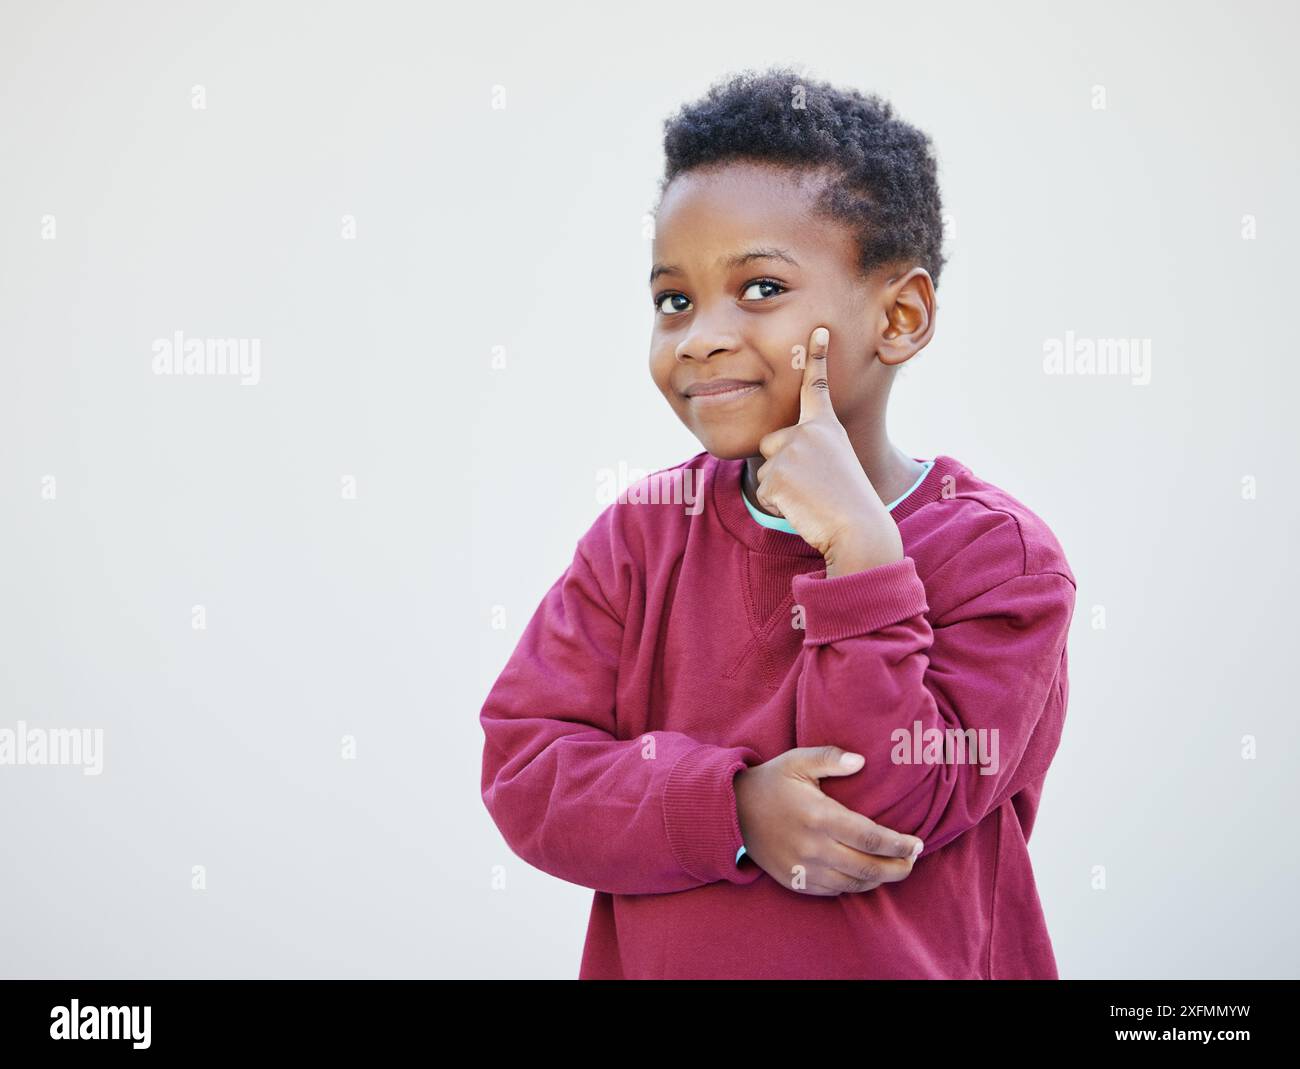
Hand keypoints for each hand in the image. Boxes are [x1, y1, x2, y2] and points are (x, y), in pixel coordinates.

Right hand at [733, 746, 923, 895]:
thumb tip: (862, 761)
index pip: (870, 837)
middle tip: (913, 861)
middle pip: (867, 867)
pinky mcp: (794, 880)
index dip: (899, 844)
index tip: (917, 843)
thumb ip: (831, 758)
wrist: (731, 811)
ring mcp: (803, 868)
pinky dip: (853, 886)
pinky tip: (863, 876)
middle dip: (898, 867)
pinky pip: (832, 890)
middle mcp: (813, 847)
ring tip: (894, 869)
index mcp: (819, 816)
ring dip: (879, 879)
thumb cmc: (770, 782)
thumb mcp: (797, 761)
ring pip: (852, 883)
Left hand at [751, 326, 902, 574]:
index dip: (817, 357)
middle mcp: (808, 432)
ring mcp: (791, 451)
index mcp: (827, 428)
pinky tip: (803, 508)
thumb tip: (776, 459)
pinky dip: (780, 505)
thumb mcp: (836, 467)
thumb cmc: (849, 504)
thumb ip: (810, 452)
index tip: (818, 329)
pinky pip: (765, 492)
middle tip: (813, 486)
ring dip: (782, 489)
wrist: (857, 528)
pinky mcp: (776, 474)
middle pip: (771, 442)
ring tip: (811, 498)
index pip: (817, 387)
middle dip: (781, 465)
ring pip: (767, 469)